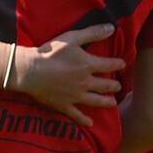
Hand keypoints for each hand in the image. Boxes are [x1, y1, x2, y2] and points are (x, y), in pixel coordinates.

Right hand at [11, 23, 126, 126]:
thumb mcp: (73, 38)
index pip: (109, 65)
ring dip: (106, 102)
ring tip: (113, 103)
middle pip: (105, 85)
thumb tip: (112, 28)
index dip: (118, 64)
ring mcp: (75, 96)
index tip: (122, 64)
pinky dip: (84, 120)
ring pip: (95, 101)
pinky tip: (90, 124)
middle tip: (118, 86)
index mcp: (88, 65)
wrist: (30, 71)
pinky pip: (76, 115)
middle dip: (113, 85)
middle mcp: (85, 82)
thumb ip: (93, 33)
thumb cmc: (50, 52)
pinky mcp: (64, 105)